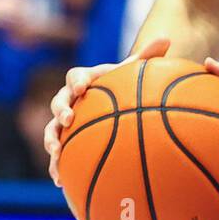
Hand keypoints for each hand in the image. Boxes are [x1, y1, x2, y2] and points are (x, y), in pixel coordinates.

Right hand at [43, 37, 170, 185]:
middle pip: (58, 101)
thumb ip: (148, 56)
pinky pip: (58, 153)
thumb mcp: (134, 71)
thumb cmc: (122, 84)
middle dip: (60, 110)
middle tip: (67, 119)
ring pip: (51, 129)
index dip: (77, 81)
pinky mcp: (66, 140)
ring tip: (56, 153)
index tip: (82, 87)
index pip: (75, 76)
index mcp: (85, 80)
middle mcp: (70, 99)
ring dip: (51, 140)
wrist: (110, 100)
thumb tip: (167, 37)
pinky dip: (56, 165)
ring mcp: (65, 121)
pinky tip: (60, 181)